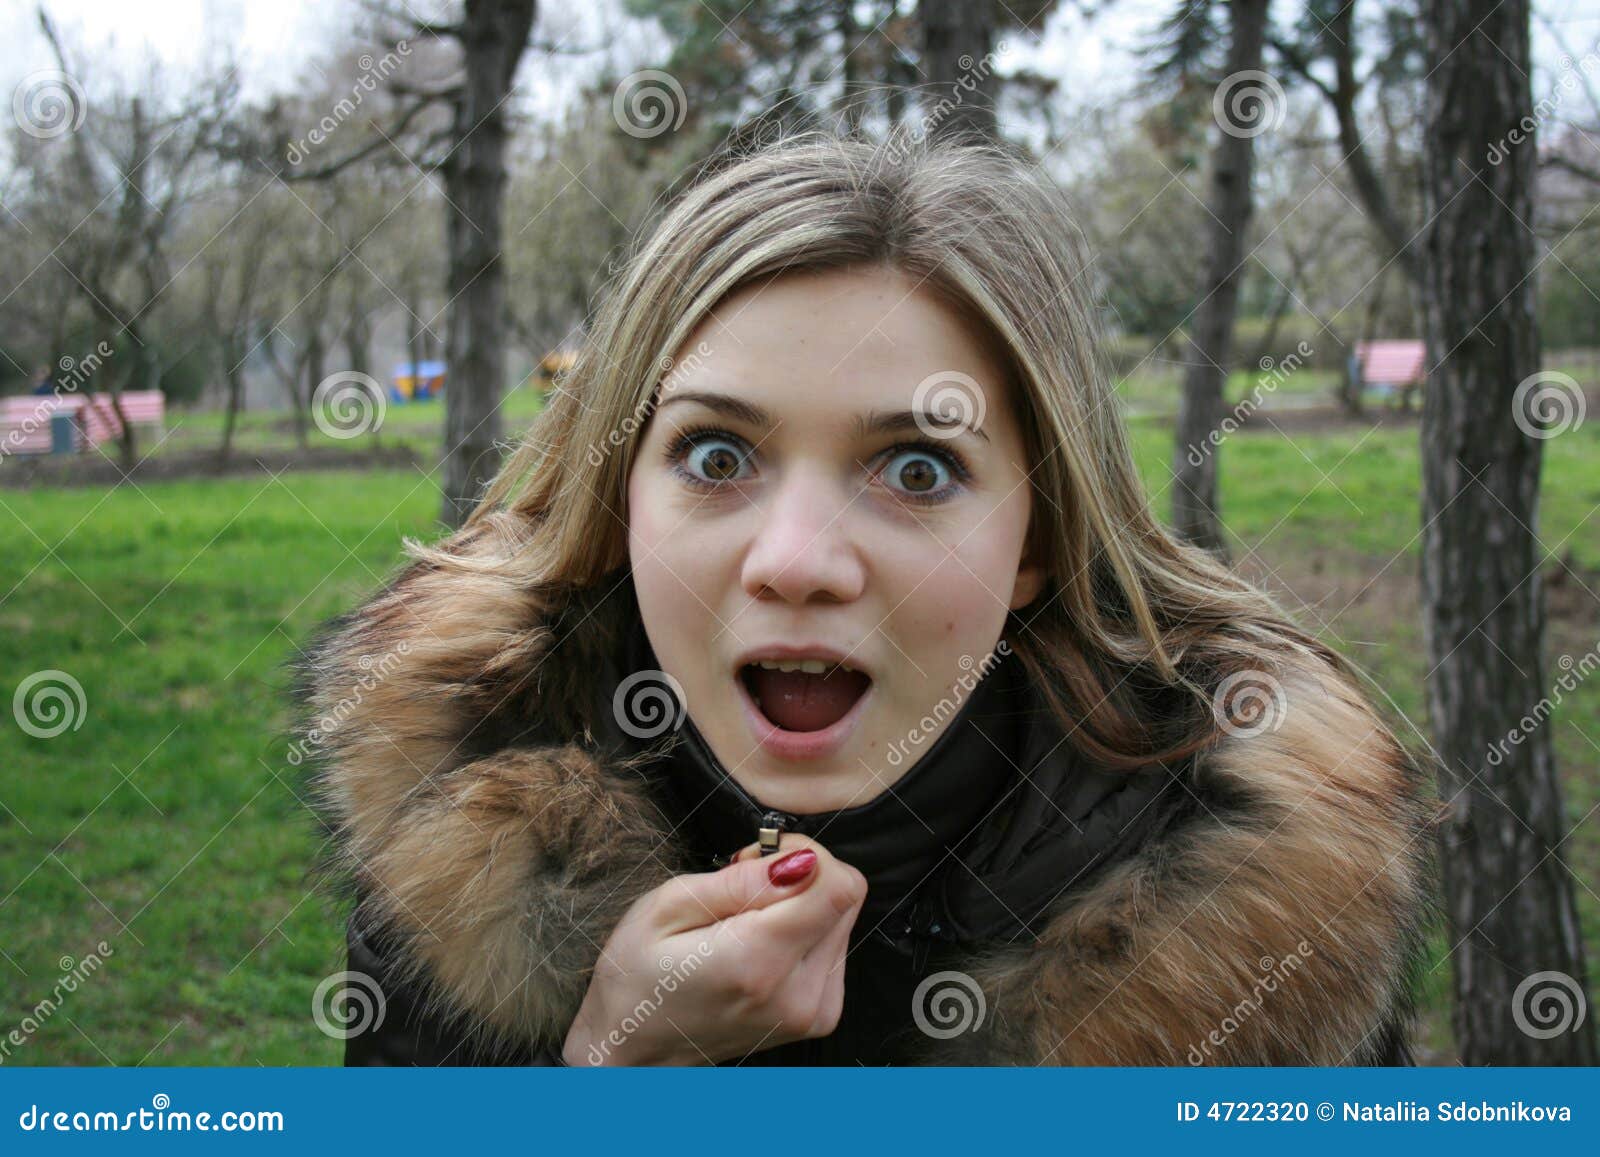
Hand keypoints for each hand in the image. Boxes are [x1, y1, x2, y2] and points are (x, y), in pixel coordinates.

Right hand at [561, 834, 866, 1065]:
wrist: (634, 1047)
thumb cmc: (638, 975)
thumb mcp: (667, 907)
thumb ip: (740, 883)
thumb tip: (801, 861)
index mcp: (757, 961)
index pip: (837, 886)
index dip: (805, 854)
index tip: (760, 859)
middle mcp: (797, 993)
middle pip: (846, 897)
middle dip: (803, 874)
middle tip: (745, 887)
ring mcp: (813, 1011)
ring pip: (842, 919)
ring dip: (803, 904)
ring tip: (746, 919)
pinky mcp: (820, 1016)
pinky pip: (834, 948)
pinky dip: (804, 933)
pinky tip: (761, 943)